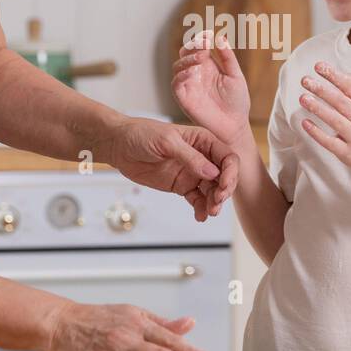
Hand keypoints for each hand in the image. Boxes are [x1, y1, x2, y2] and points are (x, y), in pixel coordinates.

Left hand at [104, 116, 238, 220]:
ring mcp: (192, 173)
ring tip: (209, 212)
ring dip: (214, 202)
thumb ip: (190, 157)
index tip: (223, 185)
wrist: (119, 146)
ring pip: (212, 190)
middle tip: (216, 201)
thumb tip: (212, 172)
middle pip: (224, 176)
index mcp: (202, 140)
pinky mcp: (181, 186)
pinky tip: (200, 216)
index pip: (227, 156)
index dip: (230, 172)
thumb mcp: (166, 142)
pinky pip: (197, 199)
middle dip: (224, 190)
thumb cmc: (141, 135)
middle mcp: (201, 157)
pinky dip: (201, 208)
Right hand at [171, 30, 250, 147]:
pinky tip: (193, 72)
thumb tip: (221, 37)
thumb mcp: (235, 76)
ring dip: (188, 59)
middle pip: (185, 53)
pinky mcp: (183, 98)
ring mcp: (188, 85)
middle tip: (204, 44)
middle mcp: (196, 73)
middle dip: (193, 46)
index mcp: (208, 66)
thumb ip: (228, 58)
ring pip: (178, 66)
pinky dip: (182, 76)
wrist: (234, 125)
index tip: (209, 34)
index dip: (201, 39)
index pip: (198, 47)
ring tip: (200, 58)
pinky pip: (176, 84)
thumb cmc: (236, 102)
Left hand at [297, 61, 350, 174]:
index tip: (318, 66)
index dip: (334, 75)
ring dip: (318, 108)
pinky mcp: (346, 152)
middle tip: (305, 80)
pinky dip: (317, 132)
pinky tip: (305, 122)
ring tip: (303, 97)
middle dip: (322, 90)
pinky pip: (330, 142)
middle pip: (341, 102)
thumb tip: (336, 71)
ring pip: (335, 120)